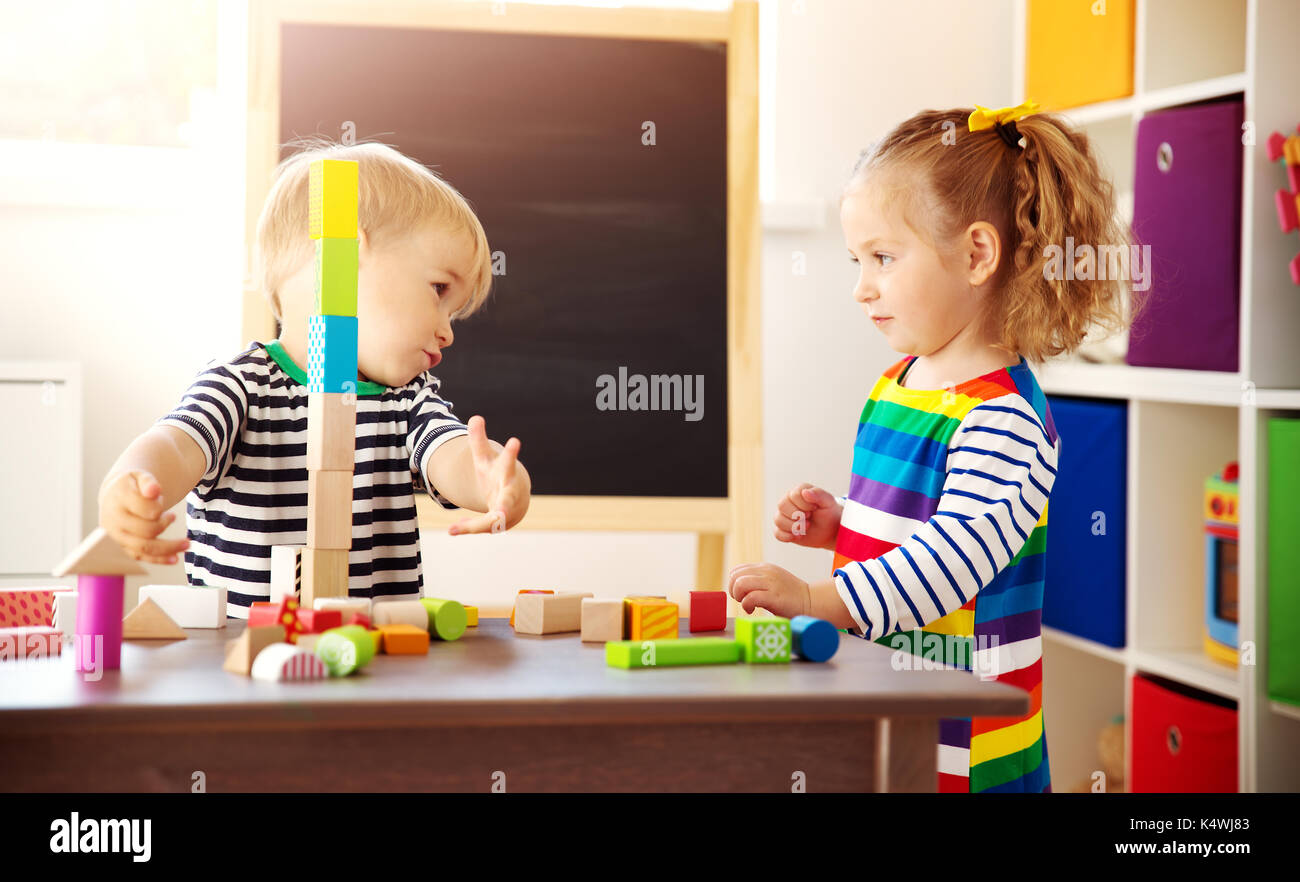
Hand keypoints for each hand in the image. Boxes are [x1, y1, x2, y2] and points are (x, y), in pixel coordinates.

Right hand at [97, 470, 188, 564]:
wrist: (116, 495)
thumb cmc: (132, 484)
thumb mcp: (140, 476)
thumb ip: (148, 481)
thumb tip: (154, 490)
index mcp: (117, 499)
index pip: (145, 509)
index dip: (158, 506)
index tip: (161, 499)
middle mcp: (114, 520)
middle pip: (146, 530)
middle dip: (164, 524)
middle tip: (172, 516)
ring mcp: (118, 535)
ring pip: (144, 547)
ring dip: (169, 547)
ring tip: (187, 544)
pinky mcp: (123, 546)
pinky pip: (141, 556)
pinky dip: (159, 559)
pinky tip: (175, 558)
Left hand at [448, 415, 527, 534]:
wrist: (515, 500)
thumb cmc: (497, 474)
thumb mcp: (485, 457)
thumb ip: (478, 440)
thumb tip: (474, 417)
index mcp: (505, 472)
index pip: (508, 460)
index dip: (511, 452)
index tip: (515, 441)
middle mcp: (509, 492)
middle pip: (507, 499)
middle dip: (504, 505)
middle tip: (501, 512)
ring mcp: (506, 509)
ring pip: (494, 520)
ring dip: (479, 524)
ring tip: (459, 528)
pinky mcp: (499, 523)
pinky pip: (482, 527)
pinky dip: (467, 527)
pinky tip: (453, 528)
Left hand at [727, 562, 810, 618]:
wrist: (810, 601)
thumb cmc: (789, 596)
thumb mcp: (772, 580)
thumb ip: (757, 579)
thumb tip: (736, 585)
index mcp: (764, 567)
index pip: (736, 570)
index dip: (733, 584)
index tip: (741, 595)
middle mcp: (766, 572)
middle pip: (735, 576)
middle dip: (733, 590)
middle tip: (743, 600)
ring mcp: (771, 583)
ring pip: (740, 583)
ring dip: (739, 597)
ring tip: (747, 604)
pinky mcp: (775, 597)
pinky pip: (751, 597)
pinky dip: (746, 605)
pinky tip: (752, 610)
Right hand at [775, 482, 842, 550]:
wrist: (829, 529)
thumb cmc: (828, 512)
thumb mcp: (828, 502)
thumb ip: (818, 494)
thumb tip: (805, 492)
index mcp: (798, 491)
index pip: (794, 495)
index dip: (804, 504)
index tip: (815, 508)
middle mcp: (788, 501)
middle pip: (782, 505)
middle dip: (797, 515)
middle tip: (809, 518)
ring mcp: (784, 516)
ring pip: (778, 520)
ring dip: (794, 526)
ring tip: (806, 527)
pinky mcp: (783, 529)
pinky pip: (778, 533)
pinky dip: (788, 536)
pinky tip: (799, 536)